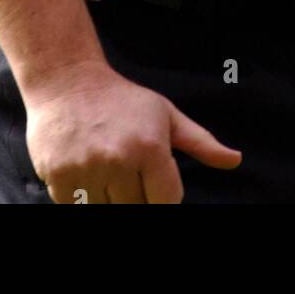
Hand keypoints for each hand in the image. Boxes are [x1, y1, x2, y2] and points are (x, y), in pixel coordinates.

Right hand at [23, 62, 242, 203]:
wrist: (67, 82)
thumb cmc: (122, 101)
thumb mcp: (165, 115)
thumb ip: (201, 143)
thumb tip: (235, 160)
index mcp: (150, 147)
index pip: (166, 202)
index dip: (161, 195)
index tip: (151, 179)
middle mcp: (119, 160)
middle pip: (136, 211)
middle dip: (134, 196)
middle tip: (125, 170)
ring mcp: (87, 170)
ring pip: (106, 212)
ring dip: (107, 198)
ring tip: (104, 169)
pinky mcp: (59, 178)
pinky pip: (78, 210)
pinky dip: (83, 199)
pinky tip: (85, 172)